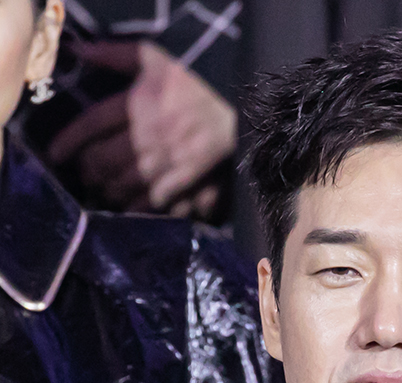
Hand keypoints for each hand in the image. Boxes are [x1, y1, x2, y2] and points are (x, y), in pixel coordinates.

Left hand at [48, 40, 236, 213]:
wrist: (238, 104)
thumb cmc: (196, 80)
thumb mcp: (156, 58)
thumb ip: (115, 54)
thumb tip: (78, 50)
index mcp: (137, 103)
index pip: (92, 124)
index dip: (69, 142)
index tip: (56, 155)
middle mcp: (146, 135)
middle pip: (103, 161)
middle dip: (89, 171)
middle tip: (85, 173)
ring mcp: (165, 160)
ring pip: (123, 184)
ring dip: (109, 190)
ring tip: (104, 189)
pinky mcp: (184, 177)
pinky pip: (152, 200)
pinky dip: (137, 206)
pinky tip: (129, 205)